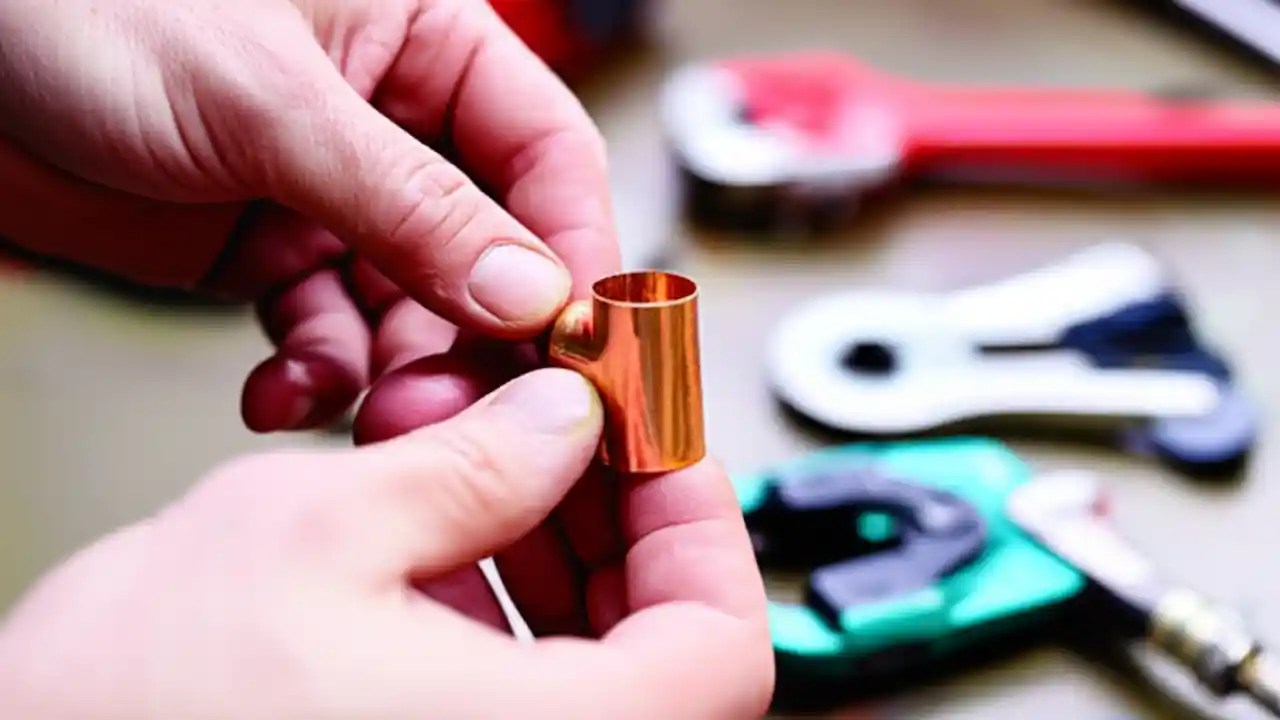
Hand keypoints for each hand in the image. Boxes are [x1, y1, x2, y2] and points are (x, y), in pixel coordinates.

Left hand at [0, 0, 619, 430]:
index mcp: (423, 38)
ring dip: (397, 373)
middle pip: (490, 250)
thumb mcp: (266, 100)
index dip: (573, 250)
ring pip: (413, 308)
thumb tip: (529, 290)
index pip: (544, 153)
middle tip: (464, 405)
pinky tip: (282, 397)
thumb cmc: (82, 4)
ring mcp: (333, 194)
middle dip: (478, 338)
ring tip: (370, 414)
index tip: (582, 341)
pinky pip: (327, 333)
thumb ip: (409, 204)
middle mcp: (393, 121)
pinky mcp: (271, 252)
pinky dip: (314, 378)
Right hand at [0, 370, 772, 718]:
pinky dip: (497, 617)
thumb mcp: (309, 535)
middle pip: (662, 654)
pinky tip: (440, 542)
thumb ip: (469, 467)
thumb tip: (559, 423)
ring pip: (587, 673)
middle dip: (620, 524)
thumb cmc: (119, 717)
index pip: (722, 646)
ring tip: (496, 465)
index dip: (700, 524)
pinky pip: (509, 699)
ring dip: (557, 559)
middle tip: (575, 433)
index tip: (655, 442)